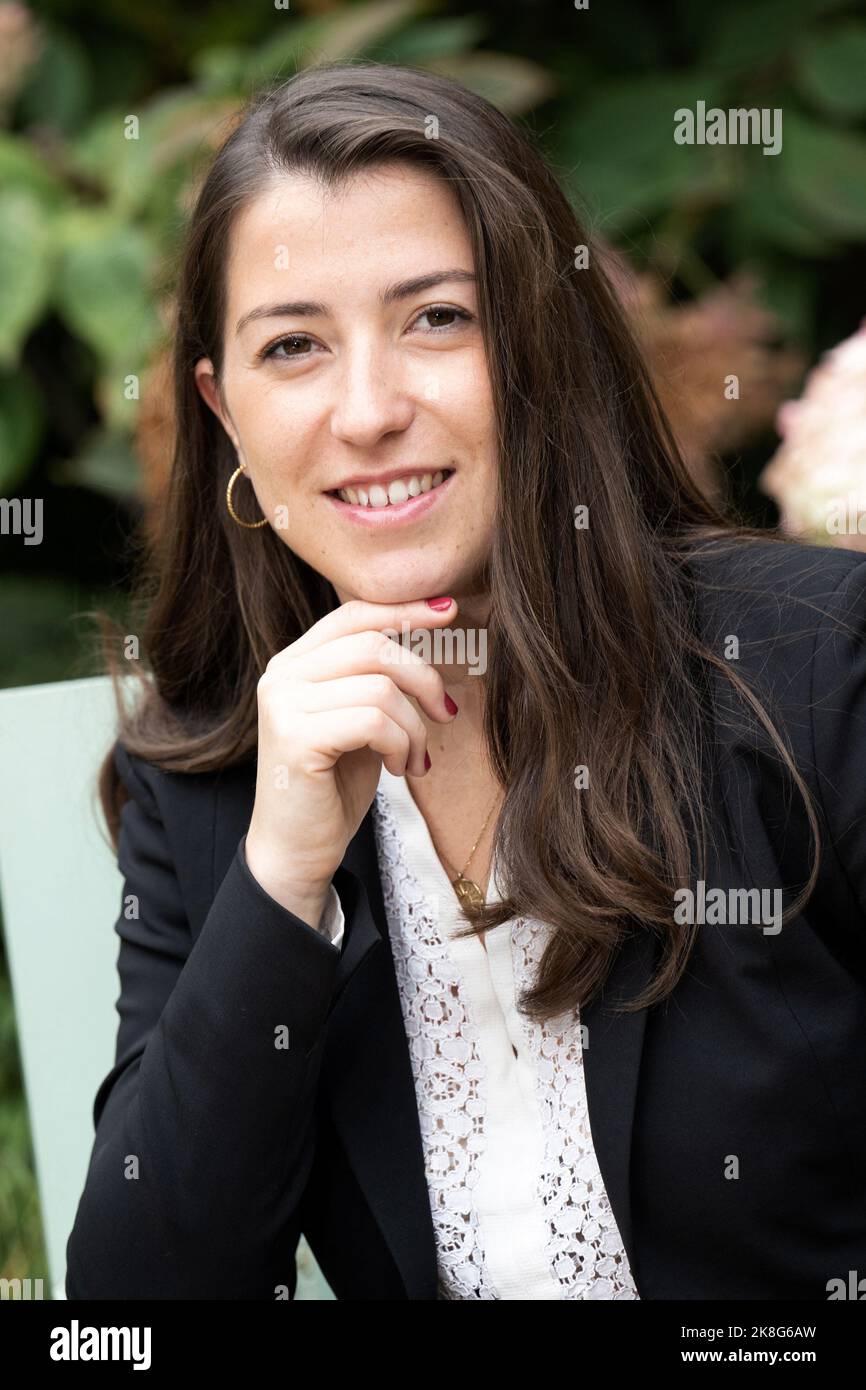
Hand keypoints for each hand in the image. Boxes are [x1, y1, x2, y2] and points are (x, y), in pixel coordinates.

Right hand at [244, 596, 458, 914]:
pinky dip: (402, 745)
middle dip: (423, 678)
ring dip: (415, 727)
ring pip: (380, 687)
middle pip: (373, 646)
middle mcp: (282, 675)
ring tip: (415, 759)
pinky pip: (375, 721)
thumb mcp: (360, 720)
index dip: (404, 609)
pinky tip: (399, 769)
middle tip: (446, 714)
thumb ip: (376, 678)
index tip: (450, 611)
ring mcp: (284, 704)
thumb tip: (429, 628)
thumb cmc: (333, 786)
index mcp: (294, 664)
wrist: (297, 851)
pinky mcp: (296, 737)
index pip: (353, 615)